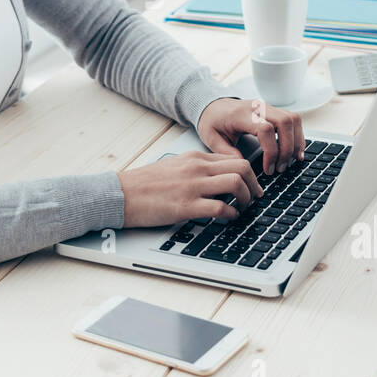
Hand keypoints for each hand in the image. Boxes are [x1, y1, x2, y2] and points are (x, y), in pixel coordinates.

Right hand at [117, 151, 262, 227]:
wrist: (120, 194)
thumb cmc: (144, 184)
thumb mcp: (174, 167)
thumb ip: (195, 170)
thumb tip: (215, 180)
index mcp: (194, 158)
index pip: (234, 159)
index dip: (249, 174)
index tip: (251, 186)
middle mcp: (197, 168)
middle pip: (242, 168)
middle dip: (255, 185)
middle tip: (255, 198)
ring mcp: (192, 186)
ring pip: (236, 184)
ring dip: (246, 198)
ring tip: (243, 208)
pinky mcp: (186, 206)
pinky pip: (221, 208)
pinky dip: (231, 214)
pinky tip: (227, 218)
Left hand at [197, 97, 303, 175]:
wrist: (213, 105)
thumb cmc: (213, 121)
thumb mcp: (211, 139)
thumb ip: (227, 153)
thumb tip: (245, 167)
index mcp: (240, 115)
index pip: (265, 129)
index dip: (271, 151)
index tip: (268, 168)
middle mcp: (257, 107)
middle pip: (285, 121)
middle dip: (288, 148)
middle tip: (280, 167)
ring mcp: (267, 107)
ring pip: (293, 118)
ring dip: (297, 141)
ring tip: (292, 161)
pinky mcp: (274, 110)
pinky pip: (293, 119)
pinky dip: (298, 135)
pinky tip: (295, 151)